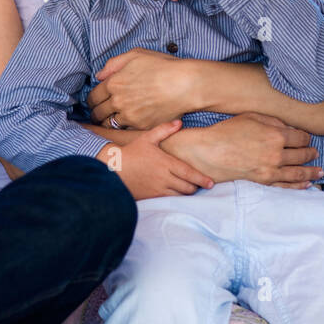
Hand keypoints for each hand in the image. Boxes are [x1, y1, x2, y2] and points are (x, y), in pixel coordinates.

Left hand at [88, 48, 198, 128]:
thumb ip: (114, 64)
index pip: (93, 97)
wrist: (185, 84)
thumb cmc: (163, 66)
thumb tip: (99, 76)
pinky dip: (124, 128)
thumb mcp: (136, 55)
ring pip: (109, 124)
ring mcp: (129, 115)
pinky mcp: (142, 127)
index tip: (95, 102)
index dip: (92, 101)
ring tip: (110, 121)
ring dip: (108, 122)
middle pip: (98, 113)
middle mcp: (118, 101)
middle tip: (98, 114)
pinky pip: (126, 130)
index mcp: (114, 82)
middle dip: (96, 113)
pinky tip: (126, 124)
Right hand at [97, 120, 214, 199]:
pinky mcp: (152, 197)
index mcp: (165, 163)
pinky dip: (176, 198)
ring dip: (186, 193)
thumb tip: (179, 122)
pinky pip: (169, 200)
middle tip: (199, 183)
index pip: (189, 173)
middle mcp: (164, 178)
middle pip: (187, 187)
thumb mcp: (147, 138)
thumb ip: (164, 130)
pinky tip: (177, 193)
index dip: (201, 179)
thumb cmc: (131, 152)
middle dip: (195, 186)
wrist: (113, 169)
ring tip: (189, 188)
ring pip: (180, 195)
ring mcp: (158, 189)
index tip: (211, 182)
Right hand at [162, 113, 321, 188]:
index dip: (306, 137)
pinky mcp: (264, 181)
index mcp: (276, 135)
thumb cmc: (228, 131)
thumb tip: (290, 129)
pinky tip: (307, 184)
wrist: (209, 152)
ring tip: (319, 171)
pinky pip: (286, 185)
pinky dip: (299, 186)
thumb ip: (274, 121)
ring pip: (298, 173)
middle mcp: (277, 154)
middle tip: (315, 153)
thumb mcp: (252, 117)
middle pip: (302, 155)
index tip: (306, 138)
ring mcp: (271, 170)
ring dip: (311, 172)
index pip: (301, 137)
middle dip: (310, 153)